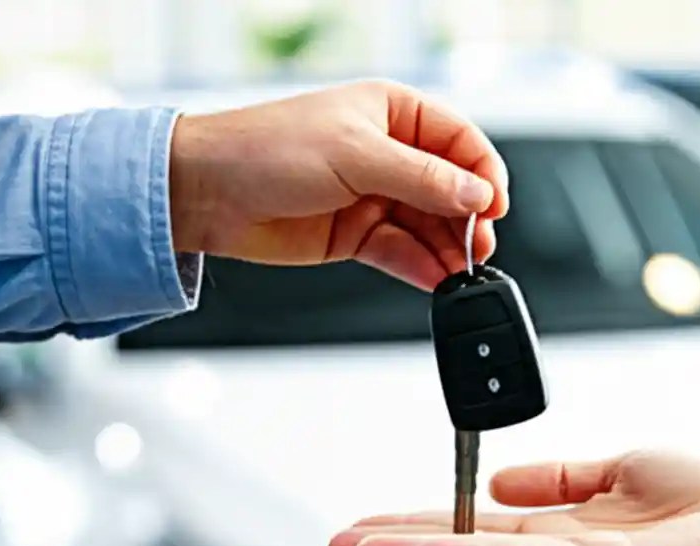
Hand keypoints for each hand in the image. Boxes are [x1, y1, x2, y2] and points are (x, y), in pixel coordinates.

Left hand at [168, 80, 508, 290]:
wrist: (206, 193)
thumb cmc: (264, 149)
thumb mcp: (356, 156)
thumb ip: (422, 178)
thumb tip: (477, 194)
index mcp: (392, 113)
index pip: (460, 140)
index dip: (483, 173)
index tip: (494, 205)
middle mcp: (388, 153)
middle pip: (451, 189)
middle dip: (469, 218)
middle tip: (479, 244)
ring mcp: (374, 196)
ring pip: (430, 226)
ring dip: (449, 249)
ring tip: (461, 270)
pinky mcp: (357, 235)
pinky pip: (403, 252)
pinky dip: (422, 267)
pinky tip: (437, 279)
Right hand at [325, 451, 699, 545]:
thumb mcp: (619, 468)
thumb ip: (559, 477)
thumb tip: (503, 481)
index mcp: (563, 531)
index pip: (476, 526)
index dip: (422, 519)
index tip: (372, 518)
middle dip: (397, 543)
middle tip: (337, 540)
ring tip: (357, 544)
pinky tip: (420, 544)